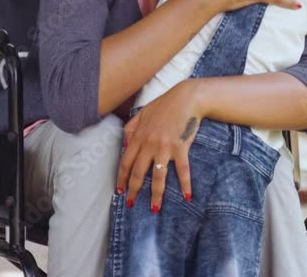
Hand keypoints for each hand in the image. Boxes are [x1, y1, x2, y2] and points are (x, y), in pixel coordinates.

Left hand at [117, 80, 201, 212]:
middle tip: (131, 204)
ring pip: (158, 176)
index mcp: (138, 136)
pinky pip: (182, 170)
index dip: (122, 177)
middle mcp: (149, 144)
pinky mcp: (181, 148)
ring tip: (154, 209)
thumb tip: (124, 145)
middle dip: (134, 190)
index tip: (119, 190)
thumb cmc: (165, 105)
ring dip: (156, 194)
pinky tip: (187, 196)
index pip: (126, 161)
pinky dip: (185, 184)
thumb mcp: (142, 113)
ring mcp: (165, 147)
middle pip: (138, 172)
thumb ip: (131, 128)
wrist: (186, 98)